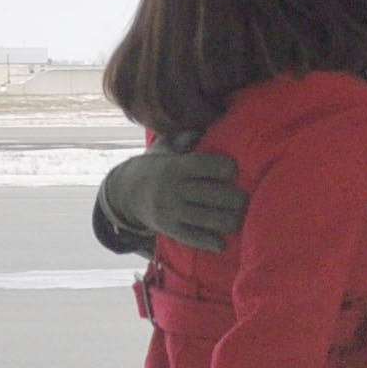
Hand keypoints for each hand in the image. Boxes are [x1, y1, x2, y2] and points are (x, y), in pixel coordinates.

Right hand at [99, 147, 246, 252]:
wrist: (124, 192)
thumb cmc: (156, 167)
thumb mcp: (166, 147)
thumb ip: (186, 138)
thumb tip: (206, 125)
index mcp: (176, 166)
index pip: (212, 166)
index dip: (228, 169)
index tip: (232, 172)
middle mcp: (173, 188)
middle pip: (218, 194)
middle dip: (237, 198)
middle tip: (242, 199)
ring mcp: (171, 211)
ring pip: (212, 219)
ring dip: (231, 220)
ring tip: (236, 218)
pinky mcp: (168, 230)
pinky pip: (195, 238)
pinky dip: (211, 242)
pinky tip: (221, 243)